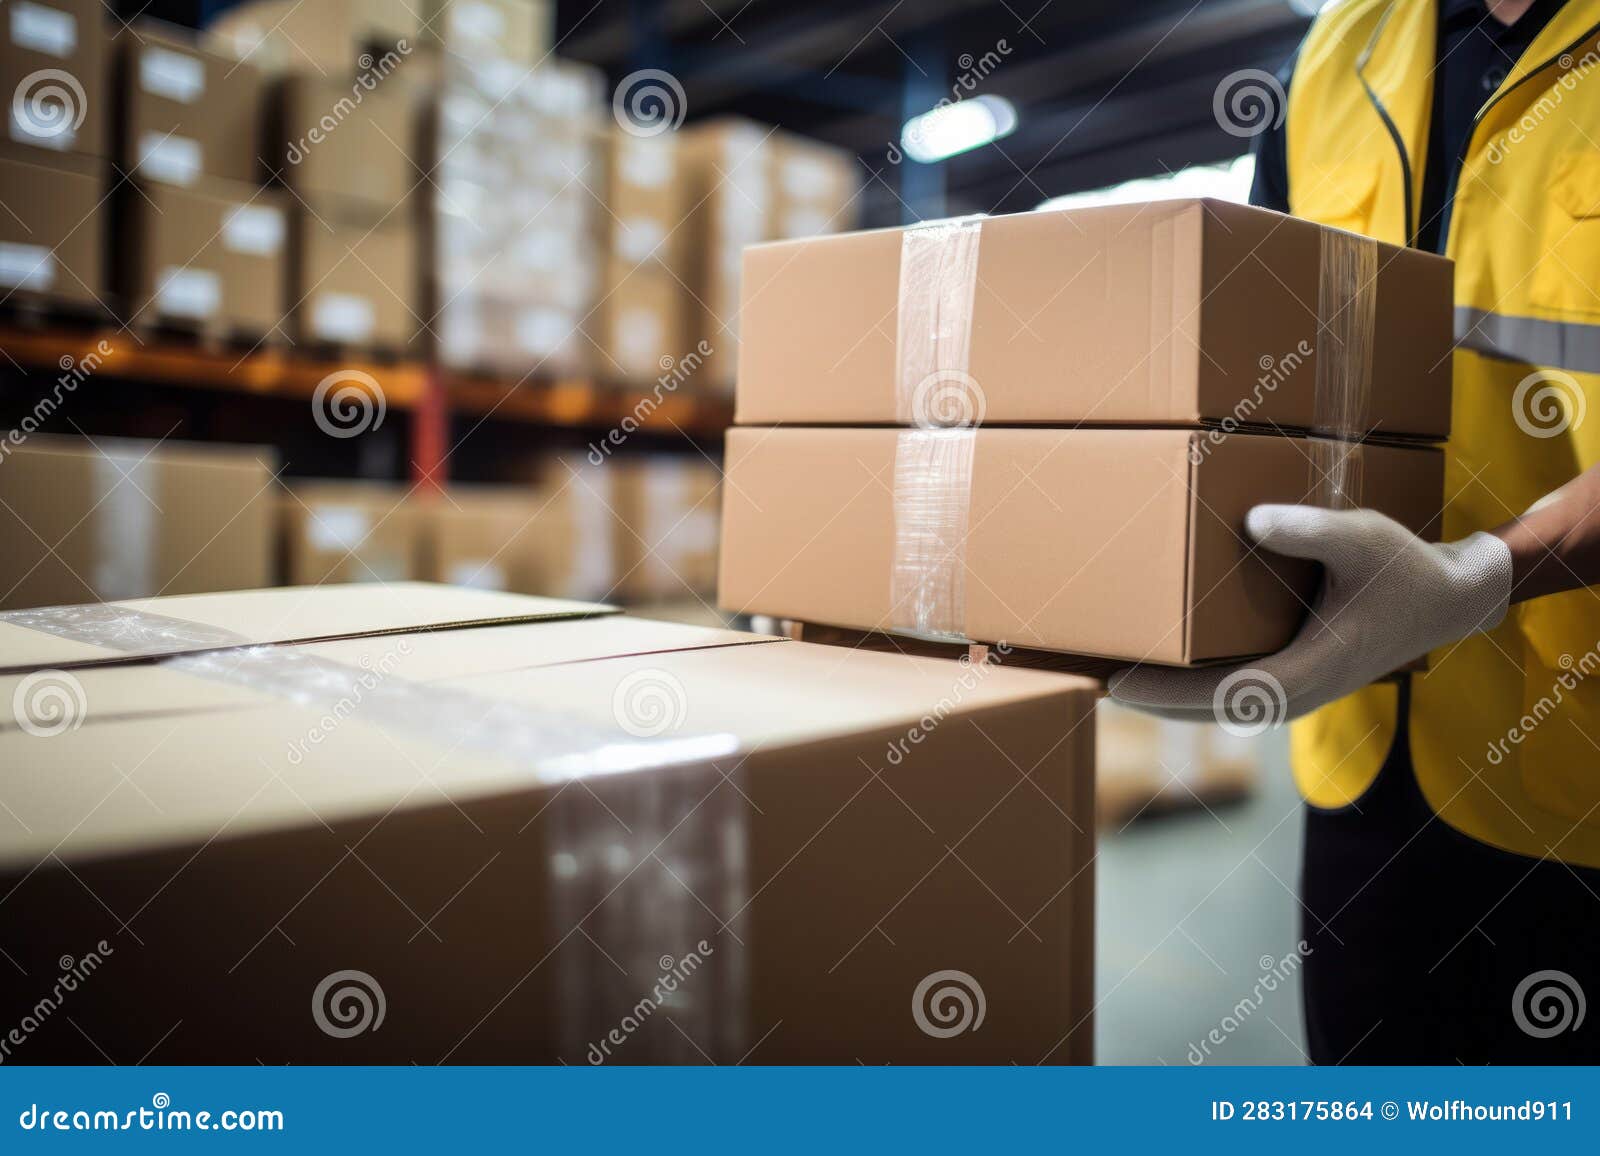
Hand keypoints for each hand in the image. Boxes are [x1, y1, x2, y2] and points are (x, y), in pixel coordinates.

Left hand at [1108, 504, 1513, 725]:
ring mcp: (1290, 693)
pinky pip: (1227, 691)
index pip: (1216, 694)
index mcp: (1305, 675)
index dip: (1161, 692)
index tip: (1114, 682)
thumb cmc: (1404, 569)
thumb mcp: (1362, 539)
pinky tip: (1153, 665)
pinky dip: (1186, 685)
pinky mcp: (1289, 679)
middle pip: (1201, 711)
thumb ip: (1311, 530)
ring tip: (1104, 675)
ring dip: (1160, 697)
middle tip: (1085, 679)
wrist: (1448, 601)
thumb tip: (1254, 519)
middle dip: (1145, 698)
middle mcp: (1292, 695)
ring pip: (1211, 707)